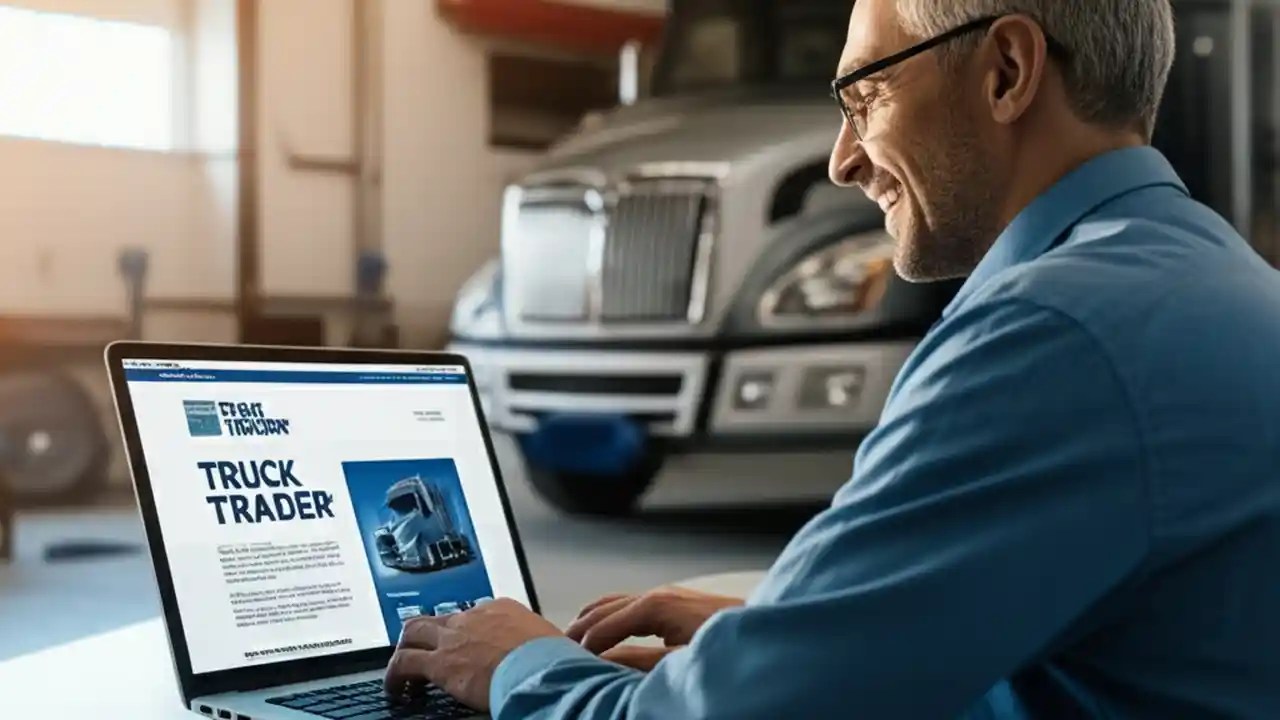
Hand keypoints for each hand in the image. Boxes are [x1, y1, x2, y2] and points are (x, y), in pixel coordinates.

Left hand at [385, 598, 562, 710]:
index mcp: (502, 609)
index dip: (465, 630)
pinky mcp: (439, 662)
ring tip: (404, 668)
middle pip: (439, 617)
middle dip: (428, 633)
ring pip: (414, 631)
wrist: (539, 668)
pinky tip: (397, 688)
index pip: (474, 613)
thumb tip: (544, 656)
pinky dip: (396, 674)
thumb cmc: (550, 658)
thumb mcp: (546, 641)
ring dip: (407, 648)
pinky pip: (405, 662)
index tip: (466, 645)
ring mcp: (454, 636)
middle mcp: (474, 616)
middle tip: (425, 650)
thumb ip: (533, 645)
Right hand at [566, 587, 744, 663]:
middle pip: (607, 607)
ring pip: (620, 603)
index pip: (605, 624)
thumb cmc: (730, 648)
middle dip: (582, 627)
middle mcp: (660, 595)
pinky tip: (614, 633)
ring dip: (597, 620)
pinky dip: (615, 618)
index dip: (583, 644)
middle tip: (557, 648)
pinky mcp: (681, 605)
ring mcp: (672, 597)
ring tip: (577, 640)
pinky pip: (636, 607)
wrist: (770, 633)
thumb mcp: (677, 663)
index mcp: (655, 606)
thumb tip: (603, 663)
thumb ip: (637, 663)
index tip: (565, 661)